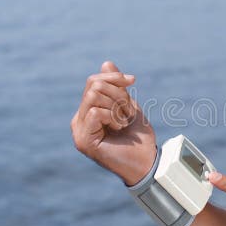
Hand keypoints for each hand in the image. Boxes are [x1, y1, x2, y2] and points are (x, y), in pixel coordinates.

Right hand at [71, 60, 156, 184]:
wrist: (146, 162)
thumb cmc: (138, 137)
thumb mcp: (128, 105)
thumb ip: (116, 86)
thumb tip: (106, 63)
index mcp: (88, 111)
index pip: (93, 81)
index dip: (114, 77)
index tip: (133, 81)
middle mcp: (79, 120)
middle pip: (93, 86)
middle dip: (118, 94)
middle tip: (128, 112)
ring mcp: (79, 131)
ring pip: (94, 96)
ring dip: (117, 105)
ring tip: (124, 121)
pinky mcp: (83, 141)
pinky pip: (95, 112)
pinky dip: (113, 116)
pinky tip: (119, 128)